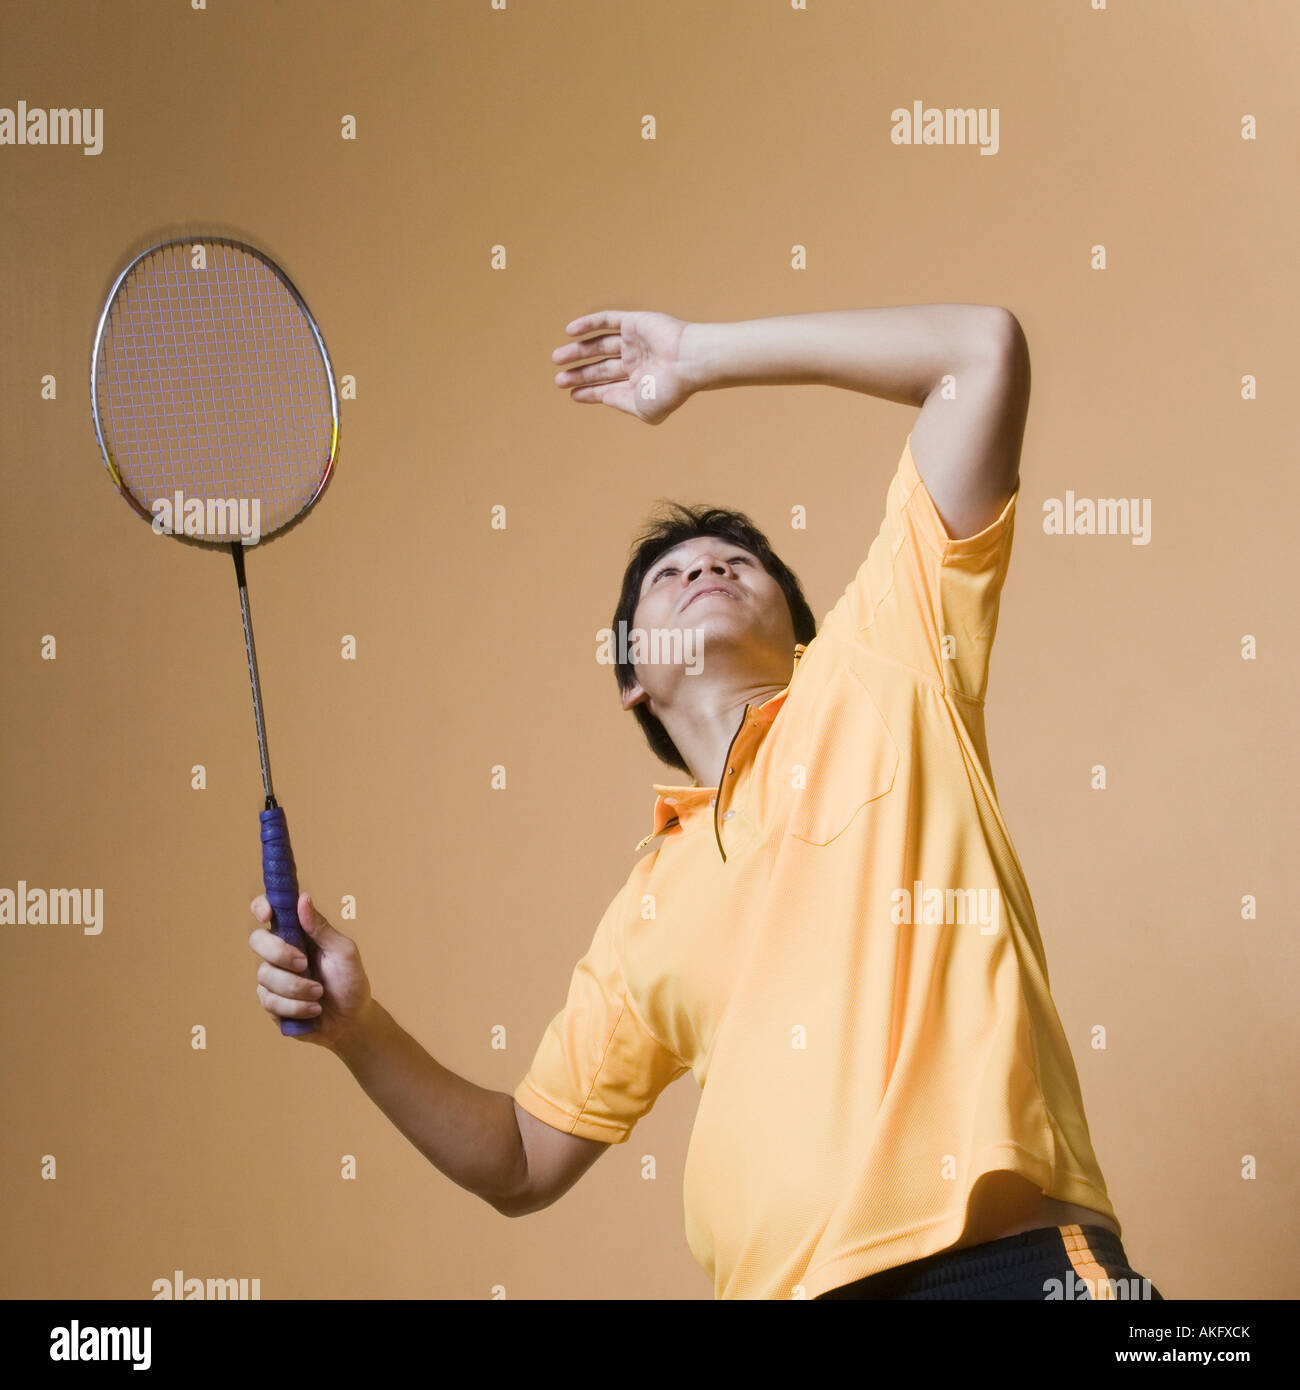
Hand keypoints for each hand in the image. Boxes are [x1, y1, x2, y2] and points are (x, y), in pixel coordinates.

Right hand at [249, 892, 371, 1049]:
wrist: (351, 1022)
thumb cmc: (350, 982)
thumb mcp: (343, 952)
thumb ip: (321, 927)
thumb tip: (303, 898)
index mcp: (298, 933)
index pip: (269, 911)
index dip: (261, 907)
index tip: (267, 915)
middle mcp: (280, 952)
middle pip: (257, 940)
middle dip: (280, 953)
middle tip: (304, 964)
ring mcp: (273, 978)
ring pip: (265, 975)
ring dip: (297, 988)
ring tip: (319, 994)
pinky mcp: (271, 1003)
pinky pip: (270, 1001)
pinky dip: (296, 1007)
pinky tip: (313, 1010)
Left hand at [552, 310, 699, 424]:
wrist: (687, 362)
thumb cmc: (669, 389)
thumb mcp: (642, 408)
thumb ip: (621, 404)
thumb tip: (603, 396)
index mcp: (639, 383)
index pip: (608, 386)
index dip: (589, 391)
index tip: (571, 393)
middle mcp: (636, 362)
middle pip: (601, 367)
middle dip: (579, 373)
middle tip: (559, 379)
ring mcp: (634, 342)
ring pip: (599, 345)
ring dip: (578, 351)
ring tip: (557, 359)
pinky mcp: (634, 323)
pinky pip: (607, 320)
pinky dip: (588, 324)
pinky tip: (570, 332)